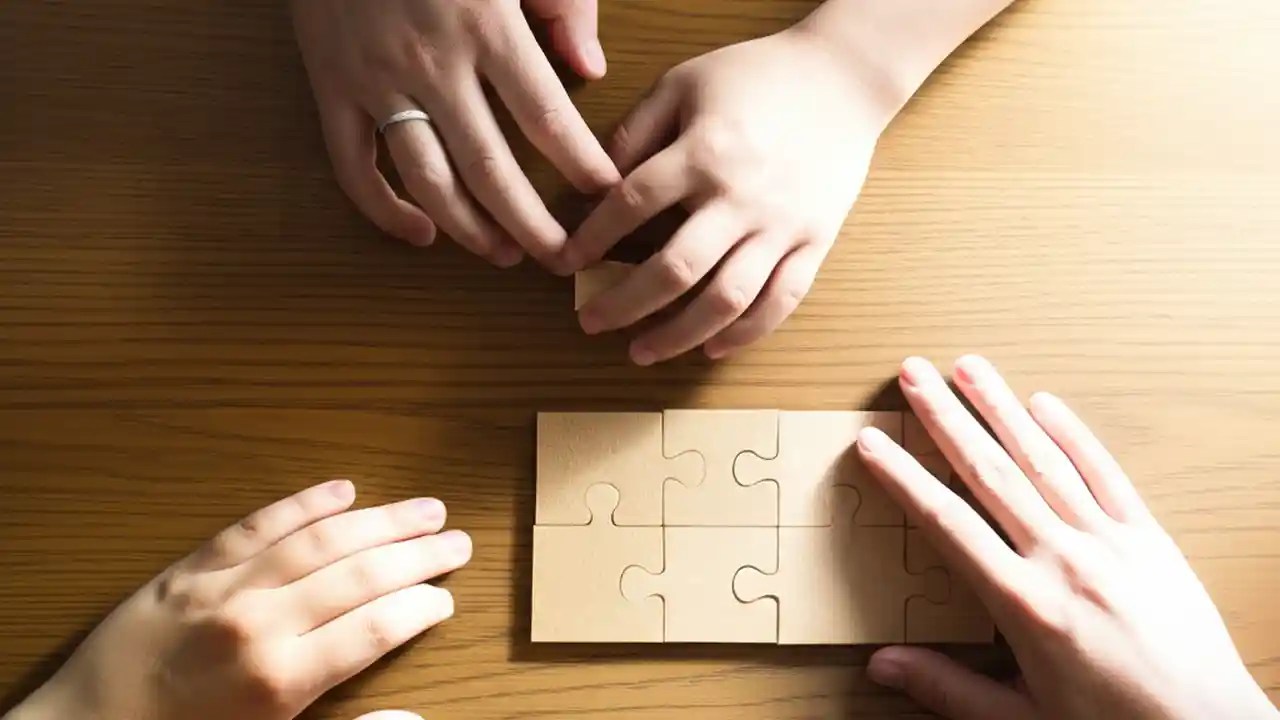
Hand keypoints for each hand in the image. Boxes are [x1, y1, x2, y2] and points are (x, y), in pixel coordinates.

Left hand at [4, 481, 470, 719]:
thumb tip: (414, 717)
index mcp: (283, 680)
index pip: (376, 627)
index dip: (420, 606)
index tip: (446, 597)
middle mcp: (260, 624)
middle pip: (360, 576)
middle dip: (417, 555)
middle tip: (456, 541)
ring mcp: (225, 588)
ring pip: (320, 541)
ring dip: (379, 521)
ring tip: (423, 508)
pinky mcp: (191, 569)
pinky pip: (257, 524)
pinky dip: (303, 503)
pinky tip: (342, 489)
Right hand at [292, 0, 619, 266]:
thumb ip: (562, 2)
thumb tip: (591, 67)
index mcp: (485, 23)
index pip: (546, 116)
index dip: (581, 166)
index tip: (609, 197)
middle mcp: (431, 62)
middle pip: (490, 169)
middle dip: (534, 226)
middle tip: (565, 260)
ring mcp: (375, 79)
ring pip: (426, 179)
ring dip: (470, 230)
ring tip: (506, 256)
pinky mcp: (330, 86)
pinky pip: (352, 166)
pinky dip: (383, 211)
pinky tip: (421, 235)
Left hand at [557, 26, 897, 364]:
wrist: (844, 78)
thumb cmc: (757, 76)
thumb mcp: (683, 83)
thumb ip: (636, 132)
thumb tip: (594, 182)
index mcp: (703, 152)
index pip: (631, 205)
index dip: (591, 238)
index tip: (565, 261)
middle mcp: (741, 197)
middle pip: (675, 269)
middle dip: (624, 305)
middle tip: (591, 322)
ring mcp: (782, 226)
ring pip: (727, 299)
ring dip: (679, 335)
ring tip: (642, 351)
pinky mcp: (815, 242)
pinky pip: (780, 301)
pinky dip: (745, 333)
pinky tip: (711, 348)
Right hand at [856, 356, 1277, 719]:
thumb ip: (948, 688)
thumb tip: (881, 666)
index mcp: (1024, 605)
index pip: (947, 524)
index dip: (904, 479)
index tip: (872, 443)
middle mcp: (1064, 561)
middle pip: (990, 474)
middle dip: (944, 419)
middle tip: (912, 375)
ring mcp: (1110, 543)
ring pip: (1043, 460)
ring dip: (1001, 408)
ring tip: (969, 367)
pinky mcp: (1149, 540)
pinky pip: (1106, 474)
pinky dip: (1074, 435)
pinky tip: (1046, 404)